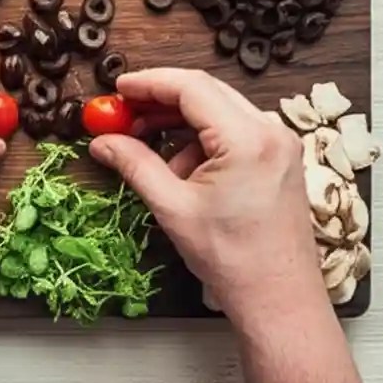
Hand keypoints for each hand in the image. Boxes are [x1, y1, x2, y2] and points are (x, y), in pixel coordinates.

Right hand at [89, 68, 321, 316]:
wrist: (278, 298)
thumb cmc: (232, 260)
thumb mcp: (173, 208)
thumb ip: (135, 165)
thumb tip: (102, 141)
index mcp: (248, 140)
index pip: (192, 88)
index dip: (150, 83)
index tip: (118, 88)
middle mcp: (271, 132)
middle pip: (207, 92)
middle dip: (161, 100)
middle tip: (125, 113)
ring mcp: (280, 143)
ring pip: (220, 110)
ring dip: (180, 122)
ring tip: (147, 147)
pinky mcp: (280, 158)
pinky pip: (235, 131)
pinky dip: (202, 140)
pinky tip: (180, 169)